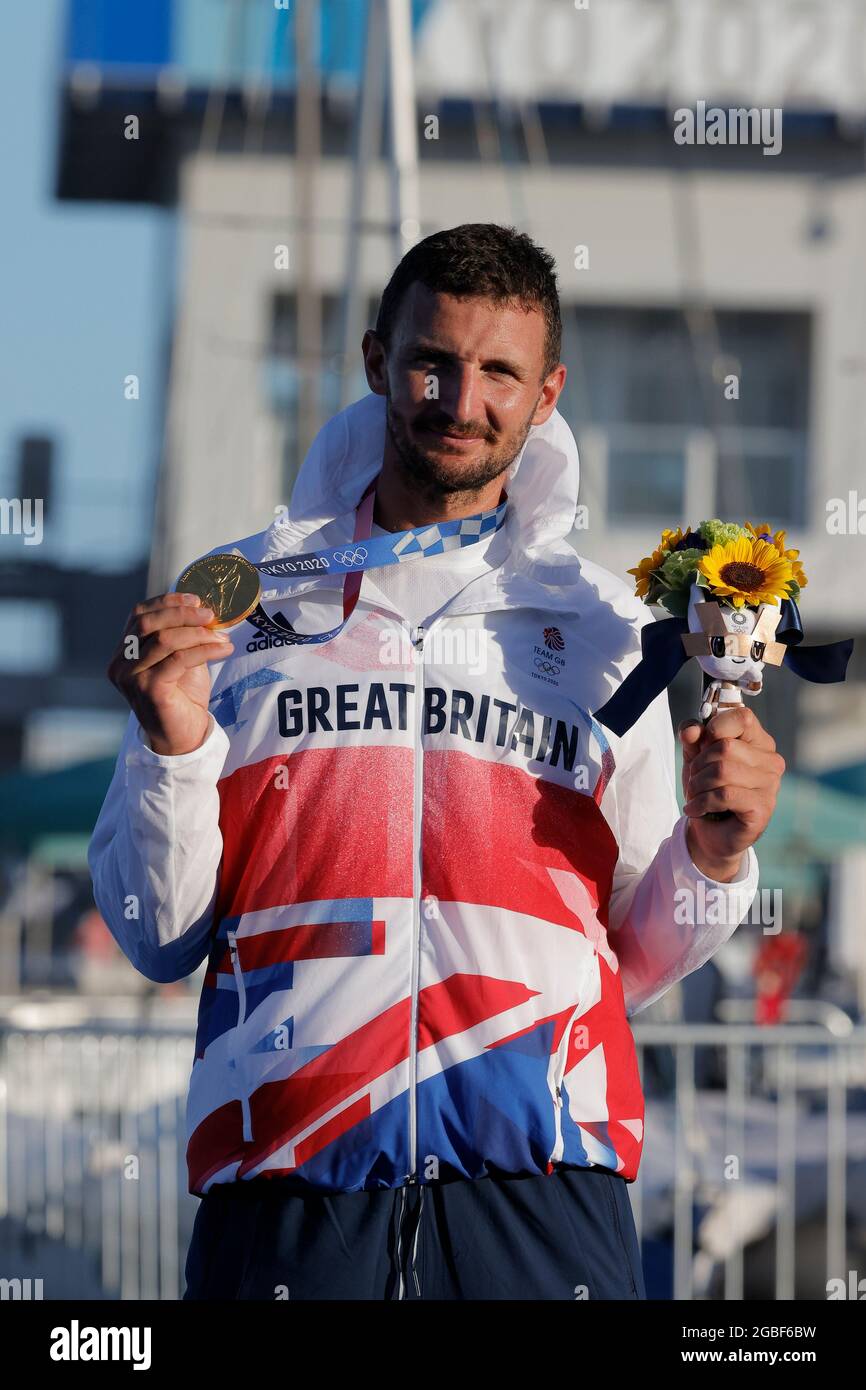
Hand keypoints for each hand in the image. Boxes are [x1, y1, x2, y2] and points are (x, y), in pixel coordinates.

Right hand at [107, 592, 232, 755]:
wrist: (182, 737)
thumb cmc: (181, 696)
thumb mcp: (178, 658)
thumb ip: (181, 635)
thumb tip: (202, 608)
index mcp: (123, 653)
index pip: (138, 615)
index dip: (166, 602)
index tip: (195, 599)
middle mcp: (120, 664)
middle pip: (148, 623)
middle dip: (182, 613)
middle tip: (210, 615)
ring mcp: (131, 677)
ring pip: (165, 640)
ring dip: (198, 633)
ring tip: (221, 636)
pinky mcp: (149, 689)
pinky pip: (180, 659)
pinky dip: (205, 649)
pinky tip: (224, 649)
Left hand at [678, 706, 784, 880]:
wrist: (710, 833)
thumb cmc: (707, 789)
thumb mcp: (695, 757)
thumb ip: (692, 737)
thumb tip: (692, 729)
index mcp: (759, 741)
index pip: (743, 717)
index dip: (715, 728)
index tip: (702, 744)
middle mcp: (771, 760)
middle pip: (725, 747)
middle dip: (699, 764)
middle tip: (694, 780)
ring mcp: (771, 785)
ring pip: (723, 771)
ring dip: (698, 785)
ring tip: (695, 795)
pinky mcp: (763, 807)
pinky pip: (725, 794)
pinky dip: (702, 802)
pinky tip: (695, 809)